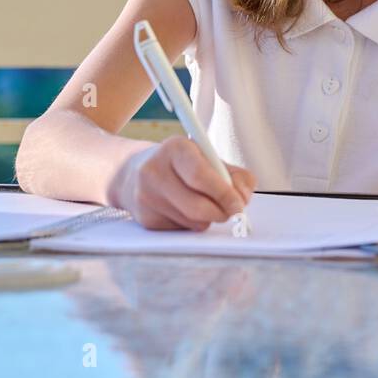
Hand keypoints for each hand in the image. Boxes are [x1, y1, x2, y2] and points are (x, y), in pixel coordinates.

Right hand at [108, 136, 255, 230]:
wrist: (134, 173)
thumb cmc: (183, 165)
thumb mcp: (209, 158)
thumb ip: (235, 175)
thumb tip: (242, 198)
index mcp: (175, 148)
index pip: (200, 176)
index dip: (224, 194)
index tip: (239, 204)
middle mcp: (154, 171)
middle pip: (196, 205)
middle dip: (221, 212)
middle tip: (233, 212)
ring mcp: (146, 197)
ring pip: (192, 221)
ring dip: (209, 219)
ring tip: (206, 204)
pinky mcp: (145, 219)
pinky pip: (181, 229)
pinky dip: (193, 224)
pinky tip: (186, 209)